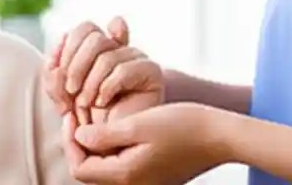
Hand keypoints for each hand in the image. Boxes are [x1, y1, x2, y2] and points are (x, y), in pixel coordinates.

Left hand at [44, 18, 164, 126]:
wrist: (112, 144)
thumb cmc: (88, 118)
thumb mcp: (62, 93)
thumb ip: (56, 69)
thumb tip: (61, 38)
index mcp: (100, 46)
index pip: (85, 29)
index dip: (69, 51)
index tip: (62, 78)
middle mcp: (120, 47)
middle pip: (94, 38)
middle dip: (76, 67)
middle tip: (71, 92)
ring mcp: (136, 57)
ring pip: (106, 57)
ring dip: (89, 84)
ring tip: (86, 104)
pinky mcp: (151, 71)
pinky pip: (123, 70)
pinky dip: (106, 88)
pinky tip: (102, 103)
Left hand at [66, 103, 225, 184]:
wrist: (220, 136)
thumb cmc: (182, 126)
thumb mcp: (138, 124)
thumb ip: (104, 134)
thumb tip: (79, 137)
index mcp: (125, 175)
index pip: (80, 167)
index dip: (70, 141)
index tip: (72, 115)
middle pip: (90, 169)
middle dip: (80, 142)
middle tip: (80, 113)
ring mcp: (144, 182)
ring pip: (105, 167)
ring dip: (96, 144)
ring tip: (95, 116)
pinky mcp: (153, 175)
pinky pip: (121, 165)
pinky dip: (112, 147)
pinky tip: (116, 125)